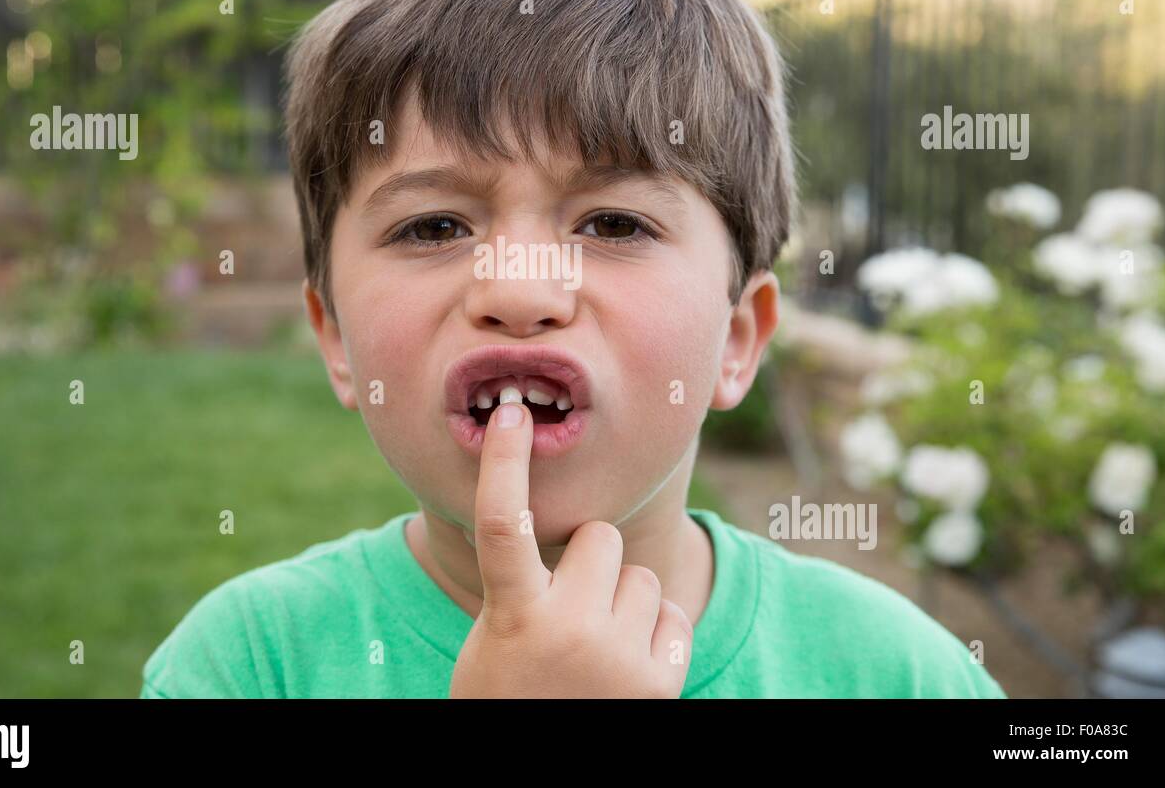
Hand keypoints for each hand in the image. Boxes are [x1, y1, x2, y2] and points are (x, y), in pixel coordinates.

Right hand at [448, 398, 693, 697]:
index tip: (511, 413)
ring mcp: (620, 658)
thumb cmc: (507, 701)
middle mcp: (568, 631)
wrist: (537, 777)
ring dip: (623, 598)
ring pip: (641, 576)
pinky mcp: (661, 684)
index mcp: (513, 617)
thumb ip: (517, 588)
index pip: (503, 523)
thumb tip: (535, 520)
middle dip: (590, 560)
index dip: (505, 464)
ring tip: (596, 644)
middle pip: (600, 539)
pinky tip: (628, 665)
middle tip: (569, 603)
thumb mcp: (492, 644)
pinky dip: (655, 631)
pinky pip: (672, 614)